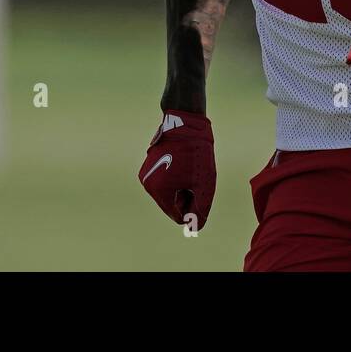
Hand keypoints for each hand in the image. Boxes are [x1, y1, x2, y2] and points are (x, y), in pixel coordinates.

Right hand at [138, 109, 215, 229]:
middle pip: (171, 205)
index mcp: (160, 191)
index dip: (193, 209)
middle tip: (197, 179)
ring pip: (167, 193)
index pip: (178, 216)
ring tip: (190, 170)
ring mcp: (146, 174)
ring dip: (180, 188)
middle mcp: (148, 185)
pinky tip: (183, 165)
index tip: (201, 191)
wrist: (184, 123)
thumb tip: (195, 228)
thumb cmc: (196, 153)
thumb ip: (200, 208)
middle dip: (186, 197)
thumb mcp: (204, 183)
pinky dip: (174, 178)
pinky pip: (163, 181)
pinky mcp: (148, 165)